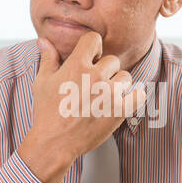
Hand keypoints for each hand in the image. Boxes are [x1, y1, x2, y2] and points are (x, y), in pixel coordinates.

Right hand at [17, 31, 146, 182]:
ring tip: (106, 97)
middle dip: (105, 71)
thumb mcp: (42, 82)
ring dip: (118, 85)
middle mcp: (95, 77)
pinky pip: (139, 95)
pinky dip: (135, 97)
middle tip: (96, 85)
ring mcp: (109, 94)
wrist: (54, 142)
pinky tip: (125, 101)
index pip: (94, 40)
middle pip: (112, 61)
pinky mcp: (119, 111)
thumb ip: (48, 59)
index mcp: (76, 66)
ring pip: (126, 77)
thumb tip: (43, 40)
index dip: (94, 48)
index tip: (91, 60)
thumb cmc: (46, 112)